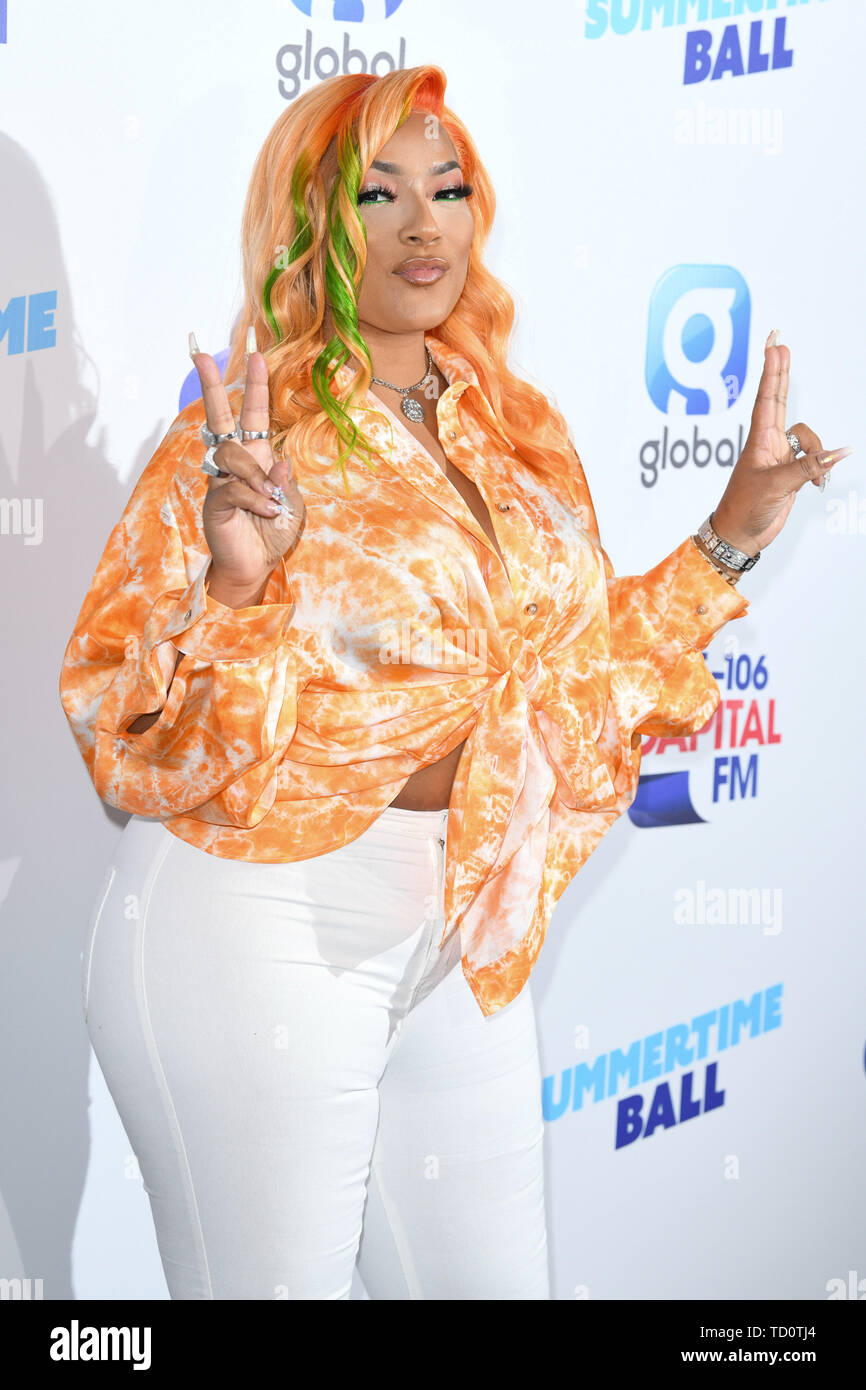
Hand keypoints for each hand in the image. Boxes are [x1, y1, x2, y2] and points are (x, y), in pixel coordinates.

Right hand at [191, 333, 305, 596]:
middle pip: (219, 417)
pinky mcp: (214, 502)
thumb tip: (279, 460)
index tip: (255, 356)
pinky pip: (233, 488)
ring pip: (233, 455)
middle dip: (212, 385)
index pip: (253, 416)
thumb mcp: (292, 504)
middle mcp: (234, 464)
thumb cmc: (272, 533)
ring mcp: (220, 481)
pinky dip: (254, 498)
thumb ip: (285, 481)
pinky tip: (266, 511)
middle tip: (201, 354)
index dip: (254, 387)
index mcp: (255, 458)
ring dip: (256, 475)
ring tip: (271, 499)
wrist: (254, 567)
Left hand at [711, 330, 852, 555]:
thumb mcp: (777, 485)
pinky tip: (817, 483)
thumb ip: (809, 467)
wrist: (740, 535)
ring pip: (808, 439)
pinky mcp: (789, 472)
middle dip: (782, 374)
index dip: (772, 371)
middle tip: (781, 344)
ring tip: (814, 478)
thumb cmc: (746, 508)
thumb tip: (838, 453)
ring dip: (818, 455)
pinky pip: (813, 459)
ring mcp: (779, 457)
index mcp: (759, 440)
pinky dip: (820, 468)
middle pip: (779, 400)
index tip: (774, 345)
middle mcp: (768, 443)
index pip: (767, 398)